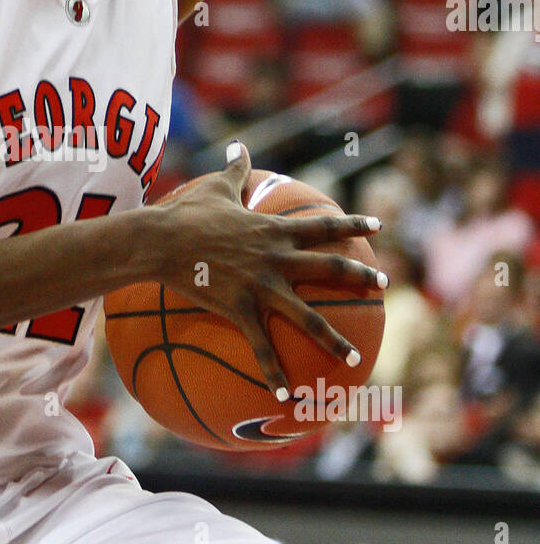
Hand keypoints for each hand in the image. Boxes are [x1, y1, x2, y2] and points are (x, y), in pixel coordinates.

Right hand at [151, 142, 385, 399]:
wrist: (161, 240)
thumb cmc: (186, 212)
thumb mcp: (215, 186)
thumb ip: (235, 169)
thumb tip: (239, 146)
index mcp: (274, 230)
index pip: (324, 225)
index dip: (354, 223)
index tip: (379, 224)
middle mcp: (276, 259)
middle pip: (329, 268)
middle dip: (360, 276)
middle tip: (383, 283)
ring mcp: (260, 286)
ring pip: (306, 317)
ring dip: (333, 340)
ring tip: (356, 358)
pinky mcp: (240, 309)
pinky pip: (260, 346)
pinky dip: (273, 373)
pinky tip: (287, 397)